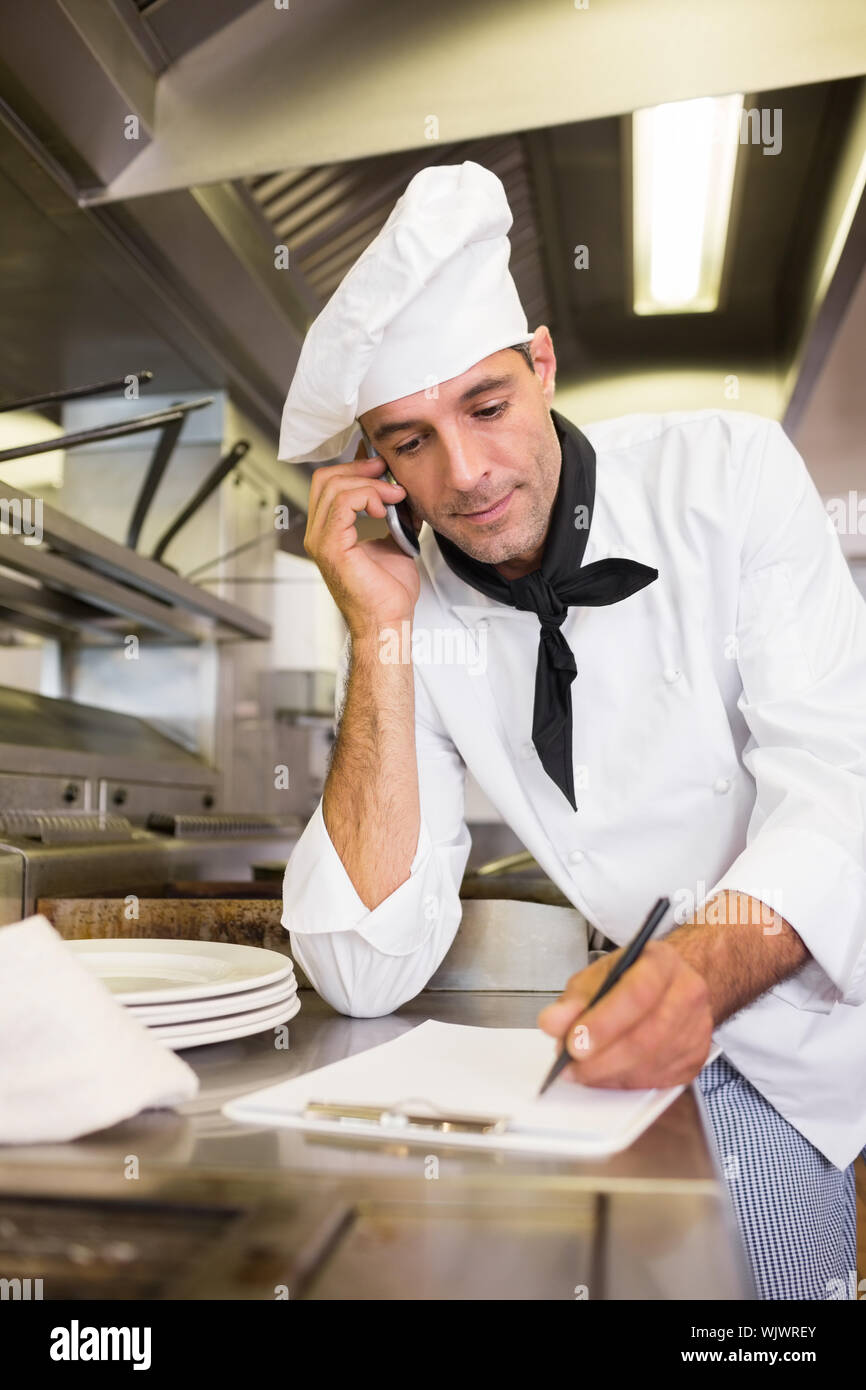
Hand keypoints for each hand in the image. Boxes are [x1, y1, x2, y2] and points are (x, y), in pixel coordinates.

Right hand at [304, 437, 420, 637]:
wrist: (388, 621)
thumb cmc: (389, 593)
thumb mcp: (395, 541)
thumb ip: (394, 515)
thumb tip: (405, 492)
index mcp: (329, 531)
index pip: (328, 483)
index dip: (354, 467)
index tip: (384, 468)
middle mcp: (318, 534)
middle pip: (326, 478)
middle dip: (360, 468)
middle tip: (388, 473)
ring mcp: (321, 540)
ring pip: (333, 486)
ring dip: (370, 484)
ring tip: (395, 495)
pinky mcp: (331, 547)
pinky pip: (342, 503)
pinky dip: (367, 496)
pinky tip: (385, 508)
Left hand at [536, 940, 713, 1088]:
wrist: (668, 984)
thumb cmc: (631, 977)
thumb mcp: (597, 976)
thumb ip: (574, 1000)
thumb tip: (553, 1023)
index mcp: (662, 962)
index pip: (637, 994)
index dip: (604, 1023)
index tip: (573, 1043)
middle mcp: (687, 993)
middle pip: (648, 1035)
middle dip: (603, 1058)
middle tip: (571, 1066)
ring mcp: (697, 1027)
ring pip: (652, 1062)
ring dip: (610, 1074)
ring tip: (581, 1071)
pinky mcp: (695, 1058)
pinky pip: (658, 1080)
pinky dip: (624, 1082)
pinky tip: (606, 1075)